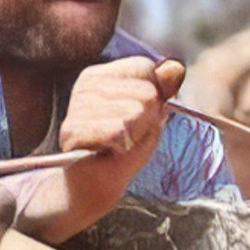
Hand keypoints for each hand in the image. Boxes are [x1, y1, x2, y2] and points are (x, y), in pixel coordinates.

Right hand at [59, 54, 178, 165]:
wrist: (97, 182)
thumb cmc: (125, 147)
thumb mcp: (151, 114)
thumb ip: (162, 90)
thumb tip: (176, 68)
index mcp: (102, 75)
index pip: (144, 67)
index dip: (155, 95)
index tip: (141, 116)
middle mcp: (87, 85)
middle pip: (145, 91)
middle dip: (148, 119)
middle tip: (130, 135)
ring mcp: (78, 106)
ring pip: (134, 112)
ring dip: (136, 135)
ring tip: (121, 144)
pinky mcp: (74, 130)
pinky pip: (118, 131)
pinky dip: (123, 145)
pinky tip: (112, 151)